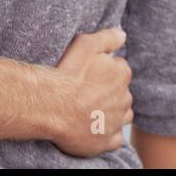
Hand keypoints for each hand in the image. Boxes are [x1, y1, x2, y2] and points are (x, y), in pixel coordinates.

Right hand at [50, 26, 132, 157]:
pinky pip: (113, 138)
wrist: (50, 106)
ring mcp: (117, 121)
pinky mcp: (108, 141)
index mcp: (122, 74)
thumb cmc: (66, 73)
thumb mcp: (85, 44)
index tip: (87, 73)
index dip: (103, 70)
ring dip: (110, 112)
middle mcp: (125, 98)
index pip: (119, 69)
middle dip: (107, 91)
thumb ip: (108, 37)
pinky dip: (105, 133)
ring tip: (88, 109)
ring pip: (120, 115)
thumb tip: (122, 34)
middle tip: (84, 91)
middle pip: (120, 92)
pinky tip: (90, 127)